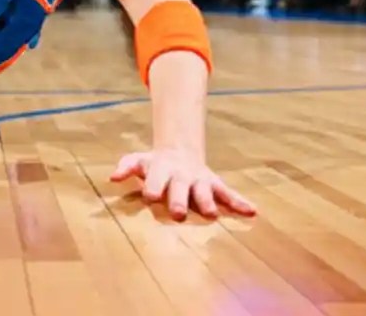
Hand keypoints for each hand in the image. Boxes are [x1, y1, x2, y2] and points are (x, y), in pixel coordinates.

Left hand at [110, 149, 256, 220]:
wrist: (179, 149)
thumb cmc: (154, 163)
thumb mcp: (138, 160)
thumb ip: (126, 166)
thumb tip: (113, 176)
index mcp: (162, 170)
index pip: (155, 180)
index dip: (153, 187)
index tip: (150, 196)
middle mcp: (182, 176)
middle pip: (180, 189)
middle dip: (179, 200)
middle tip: (177, 213)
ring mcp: (200, 180)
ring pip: (204, 192)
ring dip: (207, 202)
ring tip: (211, 214)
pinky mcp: (215, 184)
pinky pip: (228, 193)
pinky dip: (240, 202)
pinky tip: (252, 211)